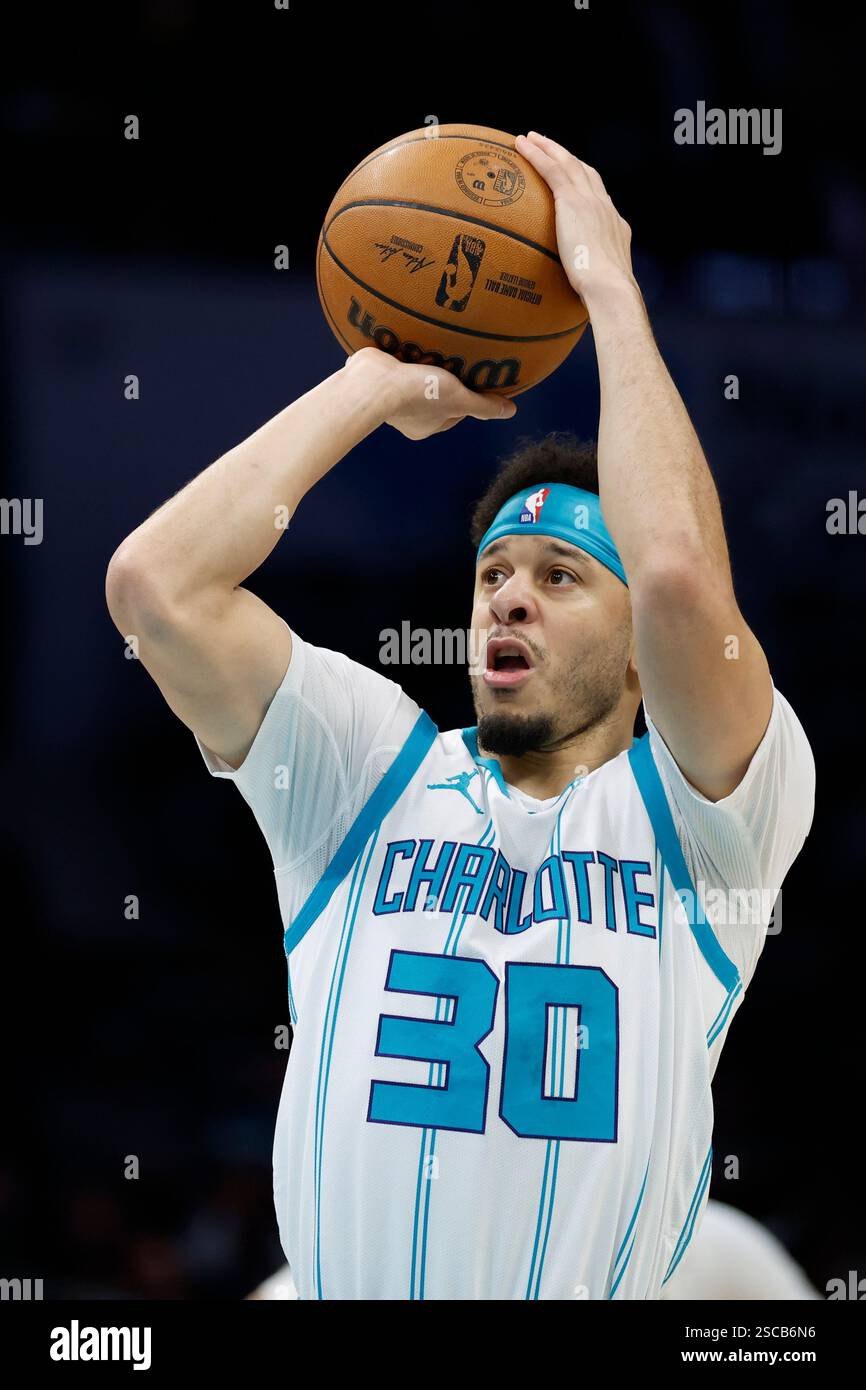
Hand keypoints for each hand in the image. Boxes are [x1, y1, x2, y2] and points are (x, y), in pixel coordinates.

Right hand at [344, 347, 515, 440]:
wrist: (373, 382)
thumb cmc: (420, 393)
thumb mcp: (460, 399)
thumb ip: (484, 406)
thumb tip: (510, 411)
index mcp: (426, 426)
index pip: (454, 411)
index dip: (465, 396)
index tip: (472, 379)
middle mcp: (407, 416)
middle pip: (434, 396)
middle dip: (444, 380)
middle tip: (454, 358)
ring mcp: (389, 397)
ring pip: (412, 380)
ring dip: (422, 366)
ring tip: (434, 346)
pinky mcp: (375, 379)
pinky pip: (394, 365)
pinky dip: (402, 354)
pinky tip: (410, 339)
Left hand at [515, 132, 637, 304]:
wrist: (611, 287)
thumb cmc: (605, 298)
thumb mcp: (600, 286)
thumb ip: (588, 283)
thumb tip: (577, 300)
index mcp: (615, 226)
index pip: (599, 197)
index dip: (586, 184)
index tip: (574, 178)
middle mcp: (605, 208)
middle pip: (585, 172)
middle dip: (567, 158)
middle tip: (549, 147)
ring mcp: (592, 201)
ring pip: (568, 163)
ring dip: (549, 148)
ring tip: (530, 138)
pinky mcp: (574, 201)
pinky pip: (552, 169)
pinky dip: (537, 154)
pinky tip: (521, 145)